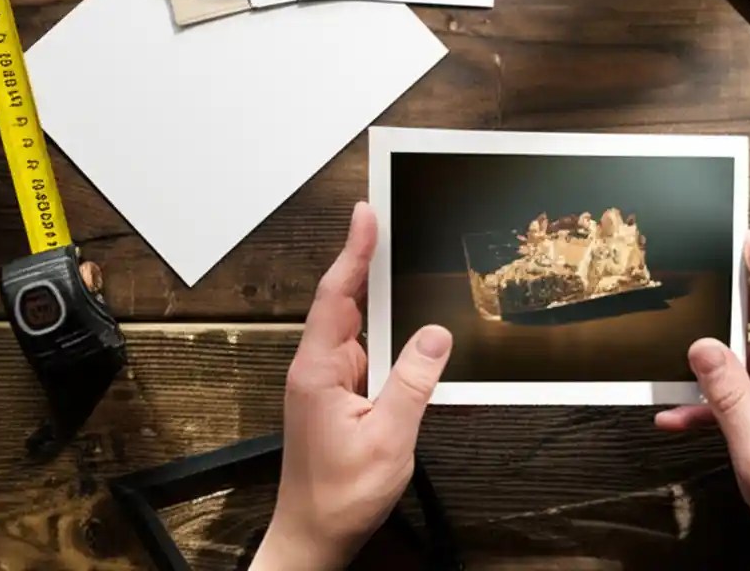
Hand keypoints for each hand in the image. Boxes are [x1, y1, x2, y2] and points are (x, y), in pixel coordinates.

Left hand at [251, 202, 452, 570]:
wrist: (314, 537)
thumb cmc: (339, 496)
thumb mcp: (388, 438)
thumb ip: (413, 383)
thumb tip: (435, 336)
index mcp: (318, 371)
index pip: (337, 296)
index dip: (354, 251)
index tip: (367, 212)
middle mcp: (319, 370)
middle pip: (349, 303)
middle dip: (372, 263)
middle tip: (395, 224)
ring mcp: (329, 383)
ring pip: (363, 330)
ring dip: (388, 306)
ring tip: (413, 273)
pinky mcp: (341, 398)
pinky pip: (371, 358)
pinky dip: (393, 345)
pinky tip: (417, 343)